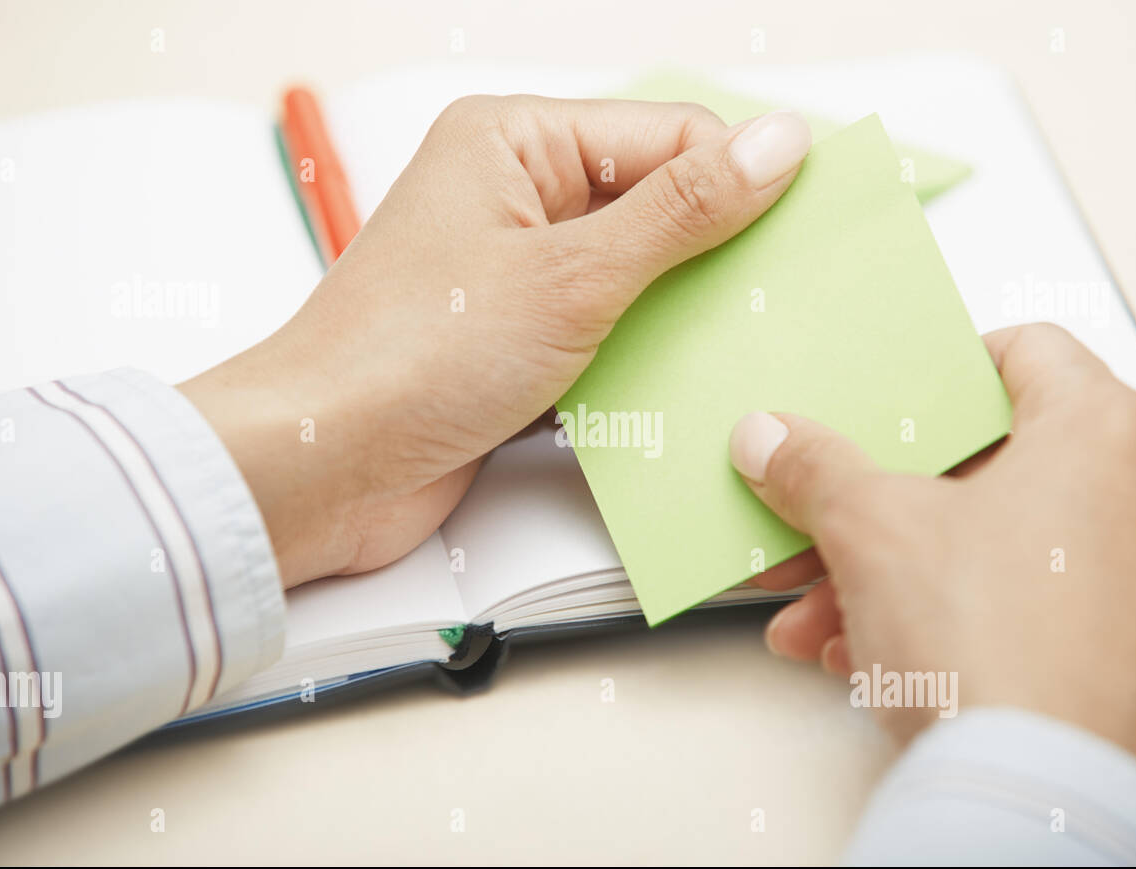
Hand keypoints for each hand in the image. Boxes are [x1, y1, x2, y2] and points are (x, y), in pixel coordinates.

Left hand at [181, 96, 811, 586]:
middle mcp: (514, 198)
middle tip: (787, 293)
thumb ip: (682, 210)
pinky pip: (607, 333)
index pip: (667, 135)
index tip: (813, 221)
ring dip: (684, 314)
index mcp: (516, 141)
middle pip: (656, 204)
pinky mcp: (516, 342)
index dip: (744, 176)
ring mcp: (515, 274)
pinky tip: (688, 384)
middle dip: (717, 253)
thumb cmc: (411, 356)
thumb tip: (774, 143)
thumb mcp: (572, 274)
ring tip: (743, 344)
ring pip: (637, 277)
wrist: (322, 467)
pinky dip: (646, 357)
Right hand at [730, 323, 1135, 775]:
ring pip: (997, 547)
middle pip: (990, 469)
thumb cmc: (994, 650)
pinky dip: (947, 618)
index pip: (1023, 352)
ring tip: (820, 613)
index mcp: (1103, 430)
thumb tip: (771, 439)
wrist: (1039, 799)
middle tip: (821, 526)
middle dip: (879, 507)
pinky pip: (1026, 606)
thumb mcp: (870, 532)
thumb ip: (814, 469)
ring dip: (894, 573)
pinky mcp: (1134, 649)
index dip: (939, 374)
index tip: (887, 408)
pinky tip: (870, 654)